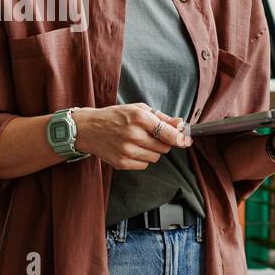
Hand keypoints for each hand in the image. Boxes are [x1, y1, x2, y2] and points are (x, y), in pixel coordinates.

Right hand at [74, 103, 191, 169]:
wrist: (88, 129)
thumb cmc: (115, 116)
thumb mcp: (138, 109)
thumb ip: (161, 118)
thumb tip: (181, 124)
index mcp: (139, 118)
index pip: (169, 133)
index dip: (180, 139)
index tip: (186, 141)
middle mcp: (134, 135)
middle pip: (164, 147)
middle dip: (164, 143)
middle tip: (153, 136)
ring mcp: (127, 150)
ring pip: (156, 157)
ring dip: (153, 151)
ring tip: (139, 141)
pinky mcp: (122, 163)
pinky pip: (144, 165)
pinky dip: (142, 158)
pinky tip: (131, 149)